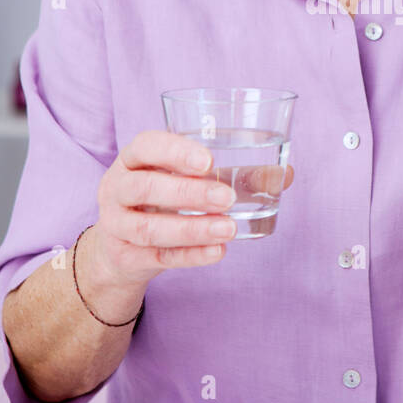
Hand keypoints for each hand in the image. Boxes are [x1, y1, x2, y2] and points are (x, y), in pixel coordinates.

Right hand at [91, 129, 294, 285]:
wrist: (121, 246)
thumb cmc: (164, 199)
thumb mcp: (191, 180)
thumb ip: (237, 175)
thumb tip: (286, 174)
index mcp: (133, 158)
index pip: (146, 146)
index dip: (175, 151)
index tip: (208, 161)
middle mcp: (116, 187)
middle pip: (145, 188)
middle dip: (188, 193)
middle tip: (227, 198)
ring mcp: (115, 224)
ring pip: (149, 228)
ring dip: (191, 229)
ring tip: (229, 229)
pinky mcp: (125, 256)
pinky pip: (157, 257)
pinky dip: (189, 256)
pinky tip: (217, 252)